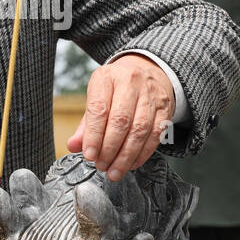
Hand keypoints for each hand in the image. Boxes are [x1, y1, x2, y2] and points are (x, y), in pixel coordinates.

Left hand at [67, 53, 174, 181]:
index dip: (94, 136)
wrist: (147, 69)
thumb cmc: (117, 87)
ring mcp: (151, 94)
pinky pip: (156, 135)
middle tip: (101, 165)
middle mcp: (131, 82)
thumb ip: (86, 124)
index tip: (89, 155)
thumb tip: (74, 146)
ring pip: (140, 130)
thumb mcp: (97, 97)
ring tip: (115, 170)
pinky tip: (132, 163)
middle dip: (110, 149)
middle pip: (121, 121)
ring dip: (126, 156)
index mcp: (107, 77)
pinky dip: (143, 153)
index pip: (99, 109)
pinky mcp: (165, 108)